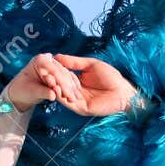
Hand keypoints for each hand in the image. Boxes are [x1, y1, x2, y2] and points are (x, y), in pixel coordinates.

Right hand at [6, 54, 135, 116]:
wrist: (123, 92)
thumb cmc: (111, 77)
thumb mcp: (90, 64)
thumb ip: (74, 62)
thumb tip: (57, 56)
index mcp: (77, 81)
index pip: (61, 77)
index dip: (53, 72)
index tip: (42, 65)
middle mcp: (76, 92)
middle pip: (59, 86)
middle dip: (51, 81)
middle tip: (41, 75)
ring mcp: (78, 101)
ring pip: (62, 96)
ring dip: (54, 90)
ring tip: (46, 82)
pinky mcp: (82, 109)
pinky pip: (69, 103)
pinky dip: (62, 98)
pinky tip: (56, 91)